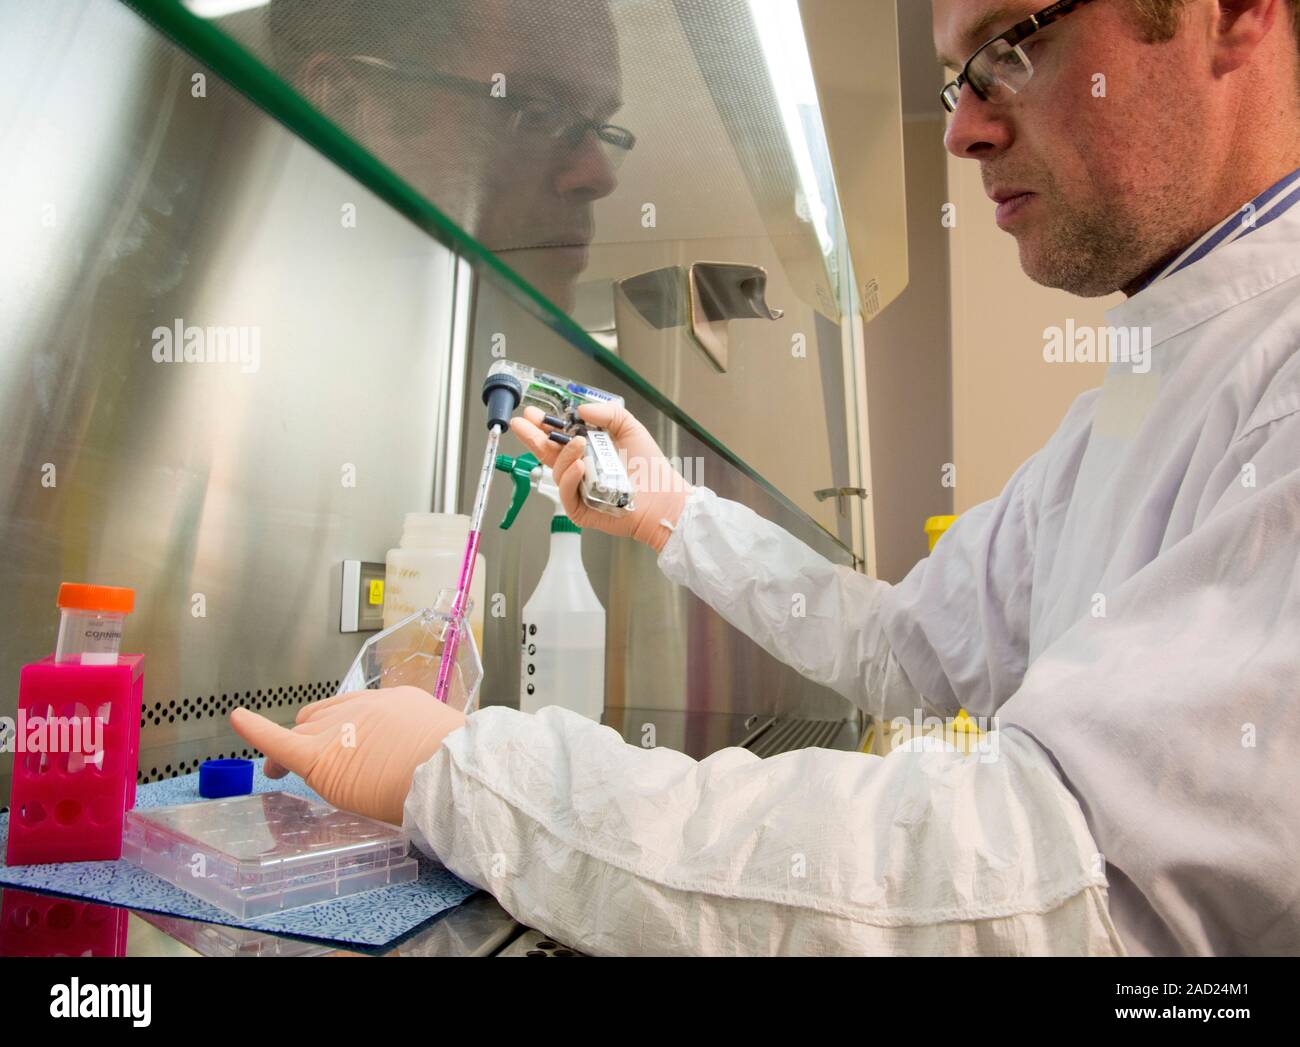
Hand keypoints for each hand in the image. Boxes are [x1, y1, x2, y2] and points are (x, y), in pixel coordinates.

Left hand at [230, 686, 466, 824]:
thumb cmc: (457, 767)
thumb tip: (432, 766)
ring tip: (277, 767)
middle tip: (308, 760)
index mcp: (395, 704)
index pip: (356, 710)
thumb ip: (427, 749)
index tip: (343, 741)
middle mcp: (363, 708)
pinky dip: (255, 730)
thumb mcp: (447, 744)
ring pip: (302, 732)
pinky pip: (278, 740)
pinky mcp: (317, 755)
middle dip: (314, 735)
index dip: (343, 727)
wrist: (447, 771)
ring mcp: (340, 729)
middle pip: (324, 717)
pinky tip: (238, 720)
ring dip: (289, 747)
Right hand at [509, 401, 693, 552]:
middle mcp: (579, 469)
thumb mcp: (629, 428)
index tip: (533, 414)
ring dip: (563, 454)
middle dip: (533, 437)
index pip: (559, 436)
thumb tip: (581, 409)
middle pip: (548, 453)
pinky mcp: (581, 509)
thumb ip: (607, 413)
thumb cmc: (649, 467)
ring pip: (558, 471)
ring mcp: (578, 489)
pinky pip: (566, 494)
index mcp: (587, 450)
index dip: (544, 425)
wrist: (663, 496)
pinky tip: (578, 467)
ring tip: (577, 444)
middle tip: (521, 424)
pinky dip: (569, 479)